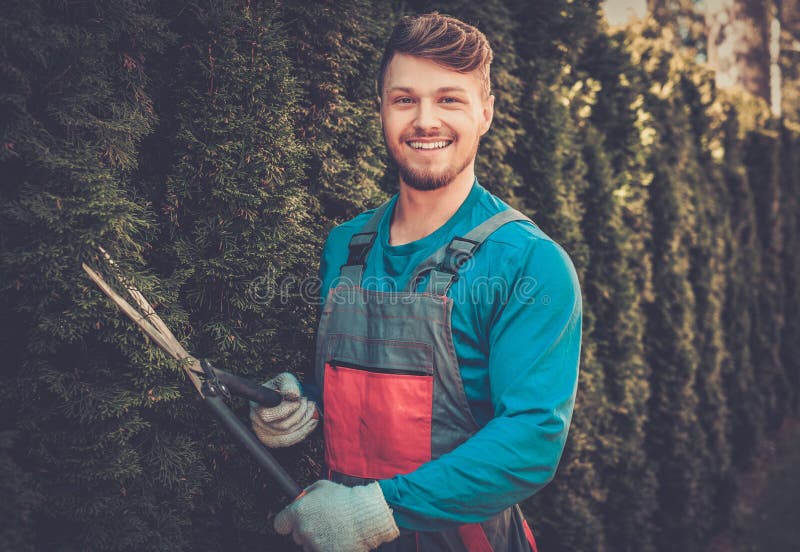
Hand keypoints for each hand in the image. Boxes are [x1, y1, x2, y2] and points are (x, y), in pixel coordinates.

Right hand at [250, 372, 317, 447]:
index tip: (299, 399)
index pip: (269, 414)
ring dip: (304, 423)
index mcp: (257, 405)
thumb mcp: (284, 379)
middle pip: (281, 426)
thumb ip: (288, 384)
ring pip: (287, 435)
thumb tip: (294, 396)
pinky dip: (303, 432)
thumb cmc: (280, 388)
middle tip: (308, 402)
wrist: (280, 396)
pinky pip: (289, 441)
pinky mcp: (272, 440)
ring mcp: (263, 433)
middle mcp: (257, 421)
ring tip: (312, 411)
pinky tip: (311, 423)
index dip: (288, 409)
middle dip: (300, 414)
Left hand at [274, 480, 398, 551]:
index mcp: (298, 512)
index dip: (287, 522)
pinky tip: (338, 537)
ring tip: (333, 529)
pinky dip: (328, 546)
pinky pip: (321, 550)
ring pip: (309, 546)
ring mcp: (314, 544)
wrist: (367, 515)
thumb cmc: (346, 499)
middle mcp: (303, 530)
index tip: (294, 521)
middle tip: (322, 522)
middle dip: (306, 530)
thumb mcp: (322, 486)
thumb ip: (306, 494)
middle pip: (296, 536)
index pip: (280, 524)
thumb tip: (299, 499)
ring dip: (317, 540)